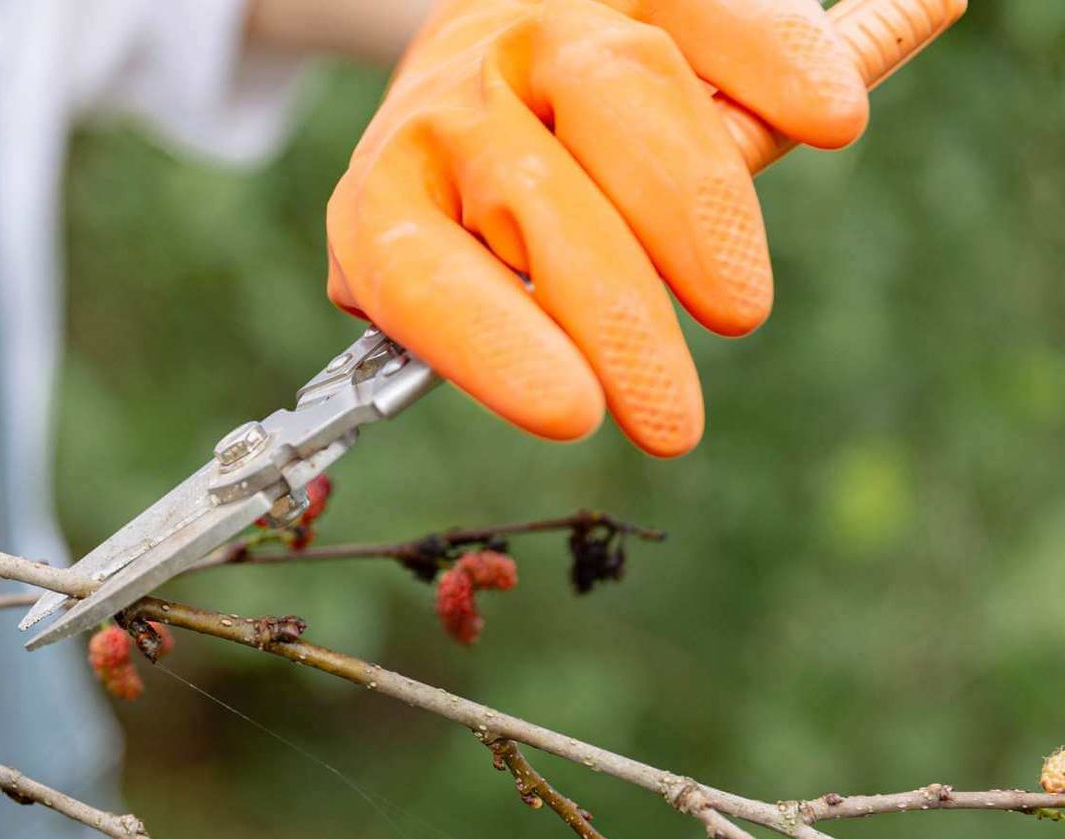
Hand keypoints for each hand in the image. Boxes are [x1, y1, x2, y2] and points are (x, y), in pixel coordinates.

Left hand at [326, 0, 869, 456]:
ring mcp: (543, 31)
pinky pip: (707, 12)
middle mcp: (455, 108)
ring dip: (693, 204)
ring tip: (737, 308)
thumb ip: (496, 318)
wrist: (481, 43)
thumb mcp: (453, 272)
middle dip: (615, 316)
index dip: (495, 343)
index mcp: (389, 199)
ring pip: (618, 96)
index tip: (574, 412)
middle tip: (672, 418)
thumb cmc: (479, 203)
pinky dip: (774, 61)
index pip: (422, 273)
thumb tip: (579, 368)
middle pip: (536, 196)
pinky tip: (829, 120)